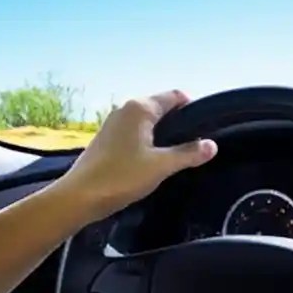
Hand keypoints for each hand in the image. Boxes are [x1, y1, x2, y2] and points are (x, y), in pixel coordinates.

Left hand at [54, 90, 216, 218]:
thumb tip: (212, 145)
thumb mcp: (161, 166)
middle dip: (178, 123)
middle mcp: (126, 109)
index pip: (174, 96)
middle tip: (194, 146)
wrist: (79, 196)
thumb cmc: (121, 176)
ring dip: (162, 135)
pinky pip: (135, 133)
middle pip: (161, 108)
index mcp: (140, 108)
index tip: (206, 128)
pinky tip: (152, 161)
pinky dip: (147, 142)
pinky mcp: (106, 139)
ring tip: (176, 156)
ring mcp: (113, 124)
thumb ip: (188, 154)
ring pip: (147, 123)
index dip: (192, 109)